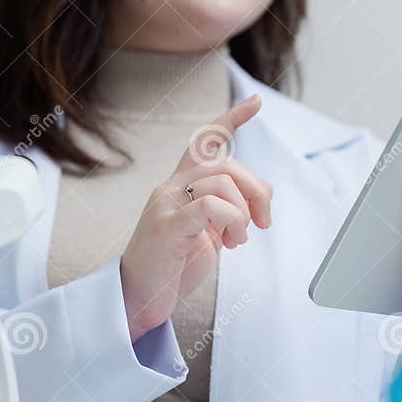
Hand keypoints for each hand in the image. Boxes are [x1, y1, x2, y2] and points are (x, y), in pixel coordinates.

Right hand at [120, 95, 272, 341]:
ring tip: (239, 239)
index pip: (204, 143)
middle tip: (263, 222)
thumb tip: (263, 193)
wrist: (139, 298)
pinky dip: (231, 220)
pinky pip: (210, 206)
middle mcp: (170, 188)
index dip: (231, 120)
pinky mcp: (168, 227)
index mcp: (179, 187)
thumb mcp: (209, 233)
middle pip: (224, 164)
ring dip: (243, 212)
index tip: (255, 103)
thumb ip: (229, 209)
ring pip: (221, 182)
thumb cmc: (172, 267)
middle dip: (256, 189)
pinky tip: (230, 243)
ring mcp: (166, 205)